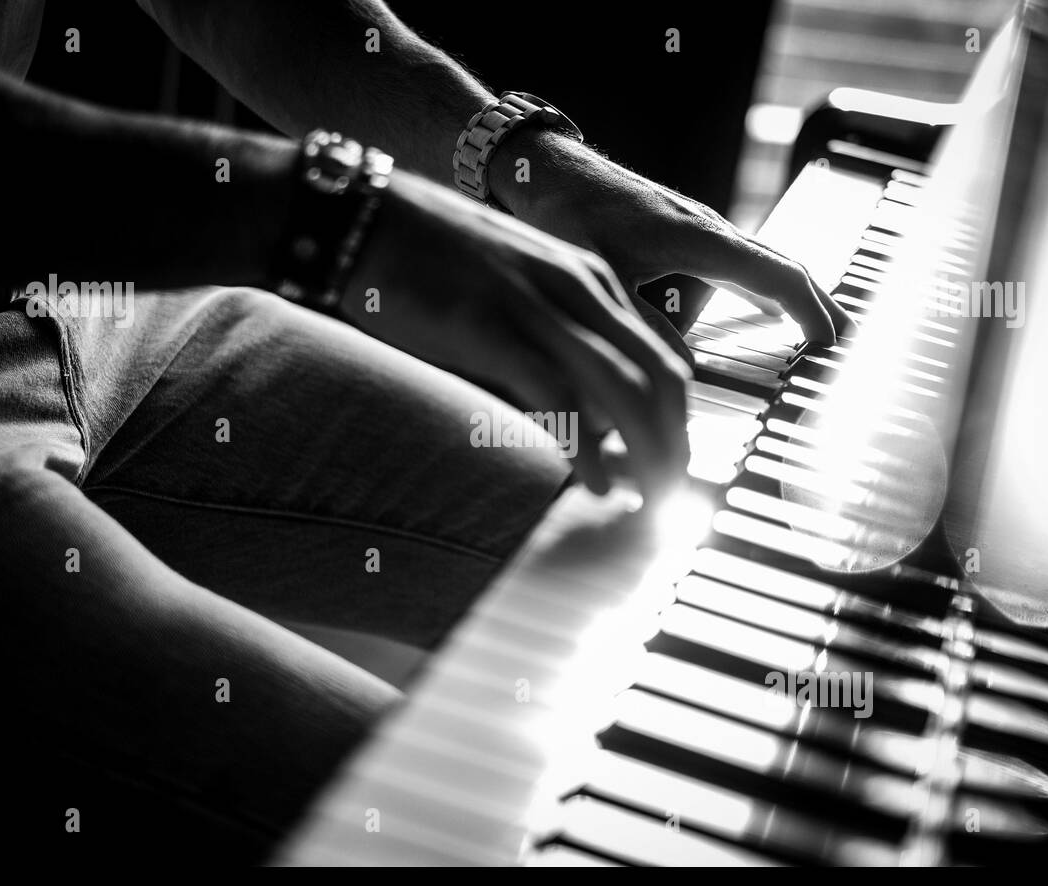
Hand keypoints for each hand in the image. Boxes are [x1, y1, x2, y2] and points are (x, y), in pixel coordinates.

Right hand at [339, 170, 690, 499]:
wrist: (368, 219)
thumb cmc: (433, 262)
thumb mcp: (517, 290)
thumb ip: (554, 339)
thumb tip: (580, 412)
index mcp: (590, 280)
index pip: (663, 357)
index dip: (679, 421)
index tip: (672, 466)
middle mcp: (579, 290)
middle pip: (660, 378)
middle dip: (676, 446)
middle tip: (672, 500)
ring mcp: (539, 307)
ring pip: (625, 389)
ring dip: (647, 454)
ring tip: (649, 503)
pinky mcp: (495, 329)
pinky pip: (559, 396)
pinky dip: (586, 449)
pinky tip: (597, 484)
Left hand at [490, 129, 851, 346]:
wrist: (550, 170)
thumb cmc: (570, 214)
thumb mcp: (603, 277)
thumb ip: (643, 324)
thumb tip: (679, 369)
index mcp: (702, 238)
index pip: (777, 276)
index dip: (810, 313)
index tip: (831, 346)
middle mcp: (712, 228)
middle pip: (785, 267)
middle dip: (820, 305)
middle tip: (847, 344)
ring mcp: (702, 227)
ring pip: (765, 263)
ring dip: (796, 296)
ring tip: (820, 332)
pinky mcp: (687, 231)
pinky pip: (742, 261)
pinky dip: (765, 287)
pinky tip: (764, 309)